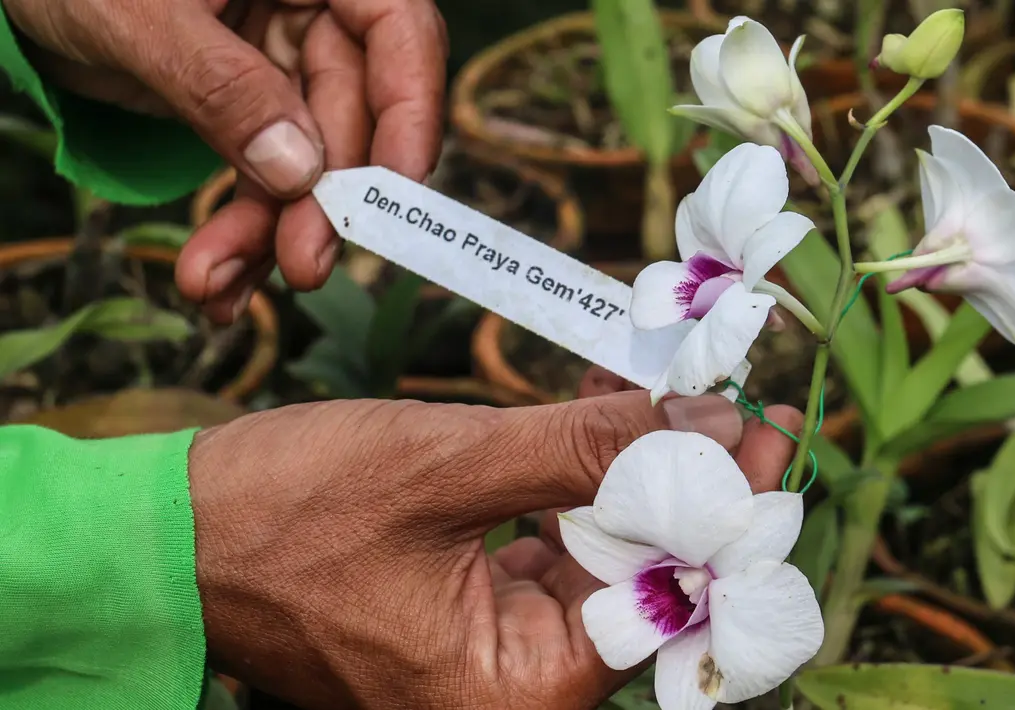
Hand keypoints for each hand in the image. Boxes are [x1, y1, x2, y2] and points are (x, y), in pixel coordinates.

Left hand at [4, 0, 446, 322]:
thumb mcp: (135, 14)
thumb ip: (221, 85)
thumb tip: (298, 169)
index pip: (397, 29)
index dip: (411, 110)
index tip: (390, 192)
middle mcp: (308, 9)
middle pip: (352, 113)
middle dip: (320, 200)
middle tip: (303, 264)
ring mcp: (279, 62)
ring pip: (306, 162)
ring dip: (270, 234)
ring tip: (219, 285)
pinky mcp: (246, 108)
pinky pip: (262, 177)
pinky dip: (242, 232)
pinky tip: (220, 278)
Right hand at [188, 369, 801, 708]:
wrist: (167, 536)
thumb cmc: (282, 516)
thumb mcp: (445, 466)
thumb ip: (579, 449)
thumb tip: (700, 423)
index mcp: (509, 691)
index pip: (660, 604)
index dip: (722, 512)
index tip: (767, 433)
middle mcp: (508, 688)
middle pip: (639, 583)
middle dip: (683, 486)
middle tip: (733, 403)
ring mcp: (487, 651)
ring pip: (599, 559)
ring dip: (631, 476)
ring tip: (673, 395)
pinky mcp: (466, 610)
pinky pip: (549, 550)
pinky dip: (577, 487)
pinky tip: (604, 421)